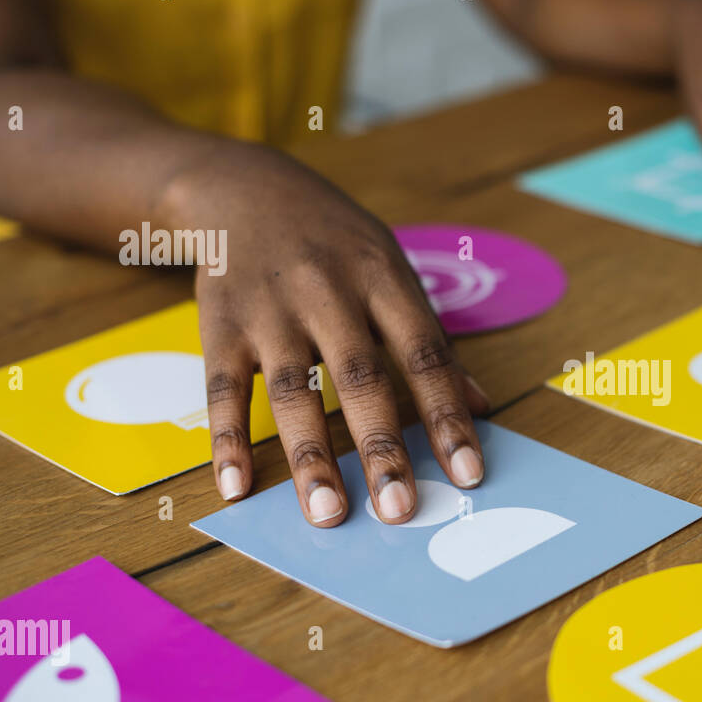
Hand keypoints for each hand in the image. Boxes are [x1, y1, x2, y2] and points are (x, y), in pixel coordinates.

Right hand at [167, 142, 489, 526]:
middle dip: (381, 447)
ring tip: (328, 514)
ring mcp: (271, 308)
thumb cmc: (336, 242)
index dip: (447, 415)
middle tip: (399, 510)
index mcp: (384, 279)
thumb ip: (432, 341)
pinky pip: (222, 388)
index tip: (467, 473)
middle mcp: (329, 292)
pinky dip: (228, 438)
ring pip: (293, 389)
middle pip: (360, 377)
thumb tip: (482, 407)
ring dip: (311, 456)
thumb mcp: (392, 271)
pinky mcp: (220, 323)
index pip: (425, 355)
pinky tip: (235, 486)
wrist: (244, 188)